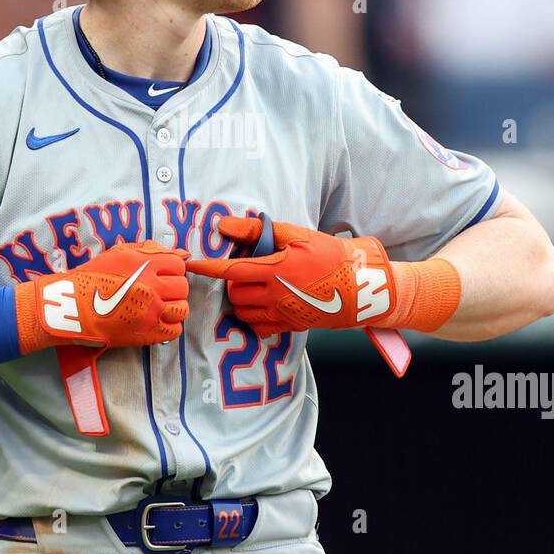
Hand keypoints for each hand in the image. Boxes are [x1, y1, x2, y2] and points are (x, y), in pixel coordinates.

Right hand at [16, 241, 189, 354]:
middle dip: (173, 288)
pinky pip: (174, 330)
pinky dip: (169, 325)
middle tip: (159, 291)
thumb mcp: (119, 254)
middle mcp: (151, 288)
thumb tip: (181, 253)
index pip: (178, 265)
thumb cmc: (93, 277)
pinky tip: (156, 320)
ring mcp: (150, 313)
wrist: (71, 307)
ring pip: (182, 309)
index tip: (162, 275)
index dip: (171, 269)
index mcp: (144, 266)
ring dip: (174, 306)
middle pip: (182, 287)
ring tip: (159, 306)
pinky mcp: (146, 334)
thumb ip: (150, 250)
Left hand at [186, 217, 396, 335]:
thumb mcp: (298, 235)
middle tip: (246, 268)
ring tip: (255, 285)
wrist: (361, 288)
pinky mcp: (290, 326)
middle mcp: (274, 296)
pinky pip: (259, 327)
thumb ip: (258, 231)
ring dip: (241, 299)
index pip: (229, 271)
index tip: (191, 264)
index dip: (207, 268)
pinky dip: (254, 317)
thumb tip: (224, 226)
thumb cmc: (331, 256)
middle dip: (233, 281)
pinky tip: (265, 304)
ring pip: (243, 312)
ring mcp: (281, 314)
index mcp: (274, 271)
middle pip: (234, 293)